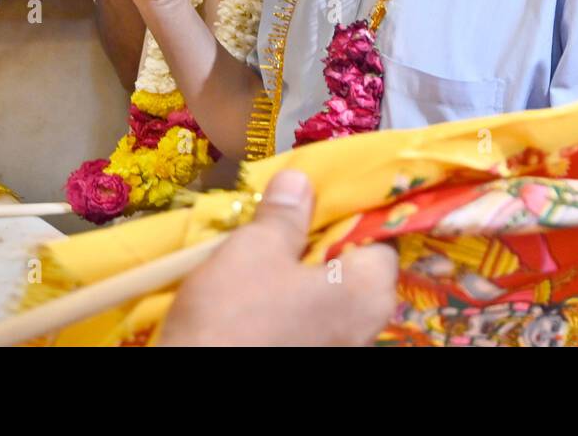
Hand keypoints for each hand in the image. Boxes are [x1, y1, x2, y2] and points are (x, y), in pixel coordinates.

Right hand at [160, 170, 397, 345]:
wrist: (196, 396)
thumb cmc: (235, 316)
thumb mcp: (255, 250)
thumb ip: (285, 215)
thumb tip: (300, 182)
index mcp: (370, 291)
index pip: (381, 236)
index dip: (350, 213)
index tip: (317, 198)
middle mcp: (367, 328)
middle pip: (354, 269)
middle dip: (318, 244)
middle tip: (280, 225)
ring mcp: (340, 351)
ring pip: (328, 300)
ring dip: (299, 278)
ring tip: (260, 257)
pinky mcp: (309, 361)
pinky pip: (307, 326)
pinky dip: (287, 308)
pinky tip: (253, 298)